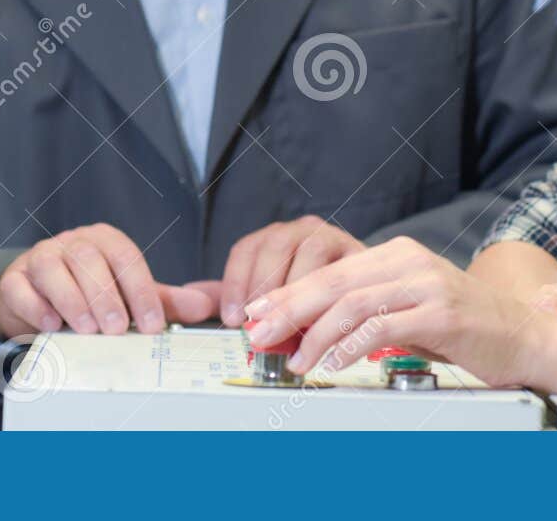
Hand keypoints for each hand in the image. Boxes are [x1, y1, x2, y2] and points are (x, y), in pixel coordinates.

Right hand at [0, 222, 221, 339]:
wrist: (36, 298)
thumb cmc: (89, 292)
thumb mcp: (127, 295)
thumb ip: (162, 300)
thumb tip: (206, 307)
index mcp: (105, 240)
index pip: (126, 257)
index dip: (141, 290)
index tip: (152, 323)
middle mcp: (72, 243)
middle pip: (89, 260)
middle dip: (106, 296)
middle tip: (117, 329)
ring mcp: (40, 258)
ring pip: (53, 269)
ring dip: (73, 300)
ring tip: (88, 330)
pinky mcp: (13, 279)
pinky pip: (20, 287)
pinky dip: (37, 306)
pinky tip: (51, 324)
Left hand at [217, 215, 365, 325]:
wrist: (365, 289)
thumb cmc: (314, 297)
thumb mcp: (269, 295)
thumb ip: (234, 295)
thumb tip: (190, 299)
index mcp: (276, 238)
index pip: (247, 249)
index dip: (236, 284)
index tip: (235, 318)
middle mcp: (303, 230)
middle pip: (277, 244)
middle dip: (265, 286)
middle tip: (260, 324)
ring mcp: (332, 237)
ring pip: (310, 253)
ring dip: (299, 292)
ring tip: (291, 326)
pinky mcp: (359, 253)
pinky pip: (342, 269)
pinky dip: (328, 299)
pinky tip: (320, 324)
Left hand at [240, 236, 556, 389]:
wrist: (525, 337)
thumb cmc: (467, 329)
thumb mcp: (410, 312)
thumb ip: (367, 315)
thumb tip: (309, 333)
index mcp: (399, 254)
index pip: (331, 270)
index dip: (289, 292)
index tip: (257, 313)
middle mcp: (411, 260)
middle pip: (334, 282)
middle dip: (289, 309)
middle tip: (259, 332)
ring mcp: (428, 284)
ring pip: (353, 303)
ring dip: (316, 334)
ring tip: (295, 360)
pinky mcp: (442, 312)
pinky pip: (384, 325)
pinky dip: (352, 344)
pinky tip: (334, 361)